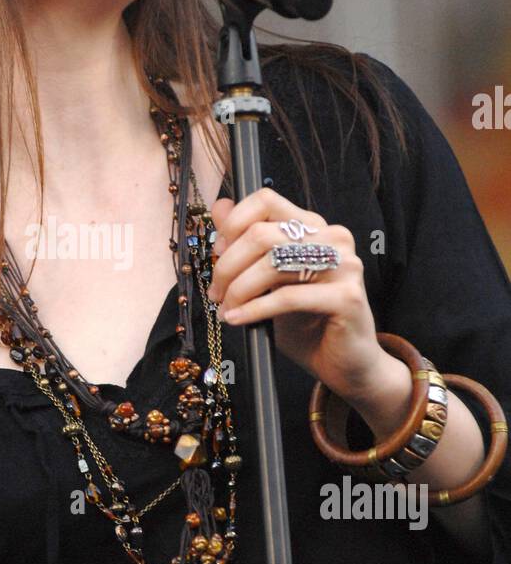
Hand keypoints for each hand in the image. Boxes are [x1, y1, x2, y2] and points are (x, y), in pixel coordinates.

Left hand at [207, 188, 384, 403]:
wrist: (344, 363)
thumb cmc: (306, 321)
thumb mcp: (269, 280)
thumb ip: (247, 242)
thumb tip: (219, 206)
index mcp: (315, 227)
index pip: (267, 200)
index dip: (233, 224)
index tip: (218, 252)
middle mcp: (333, 239)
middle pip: (262, 234)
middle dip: (227, 266)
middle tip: (216, 293)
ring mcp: (345, 266)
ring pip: (271, 264)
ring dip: (238, 289)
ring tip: (226, 309)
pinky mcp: (347, 297)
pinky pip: (287, 297)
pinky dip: (255, 309)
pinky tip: (237, 320)